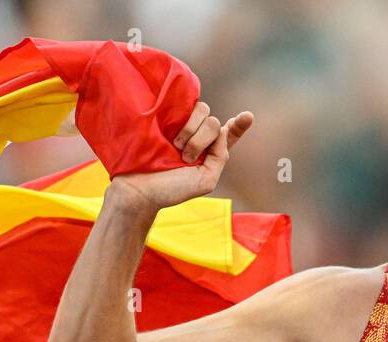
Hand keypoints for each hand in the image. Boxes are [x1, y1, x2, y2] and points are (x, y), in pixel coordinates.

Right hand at [108, 102, 253, 213]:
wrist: (139, 187)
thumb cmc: (172, 189)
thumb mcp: (206, 180)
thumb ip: (220, 157)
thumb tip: (222, 129)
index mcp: (209, 152)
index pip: (228, 135)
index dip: (239, 125)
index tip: (247, 116)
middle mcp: (197, 136)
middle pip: (215, 123)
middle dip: (203, 141)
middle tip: (185, 157)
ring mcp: (181, 125)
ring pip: (203, 112)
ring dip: (191, 134)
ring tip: (176, 148)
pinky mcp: (167, 117)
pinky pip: (185, 106)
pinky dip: (186, 121)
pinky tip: (174, 135)